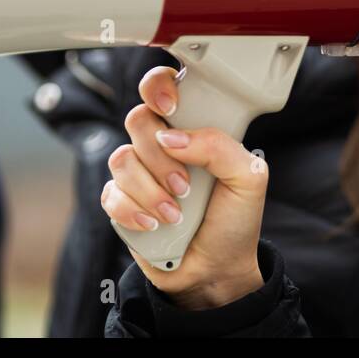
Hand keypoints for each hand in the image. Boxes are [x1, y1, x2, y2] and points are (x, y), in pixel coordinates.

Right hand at [101, 67, 267, 310]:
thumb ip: (218, 146)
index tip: (170, 106)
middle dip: (160, 157)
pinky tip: (155, 226)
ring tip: (175, 215)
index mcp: (192, 129)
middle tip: (185, 186)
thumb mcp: (248, 179)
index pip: (162, 88)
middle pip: (137, 120)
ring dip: (150, 191)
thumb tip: (171, 137)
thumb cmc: (235, 221)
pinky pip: (110, 194)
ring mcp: (139, 173)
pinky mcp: (121, 202)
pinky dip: (133, 212)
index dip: (158, 86)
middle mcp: (161, 145)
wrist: (216, 271)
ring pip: (120, 158)